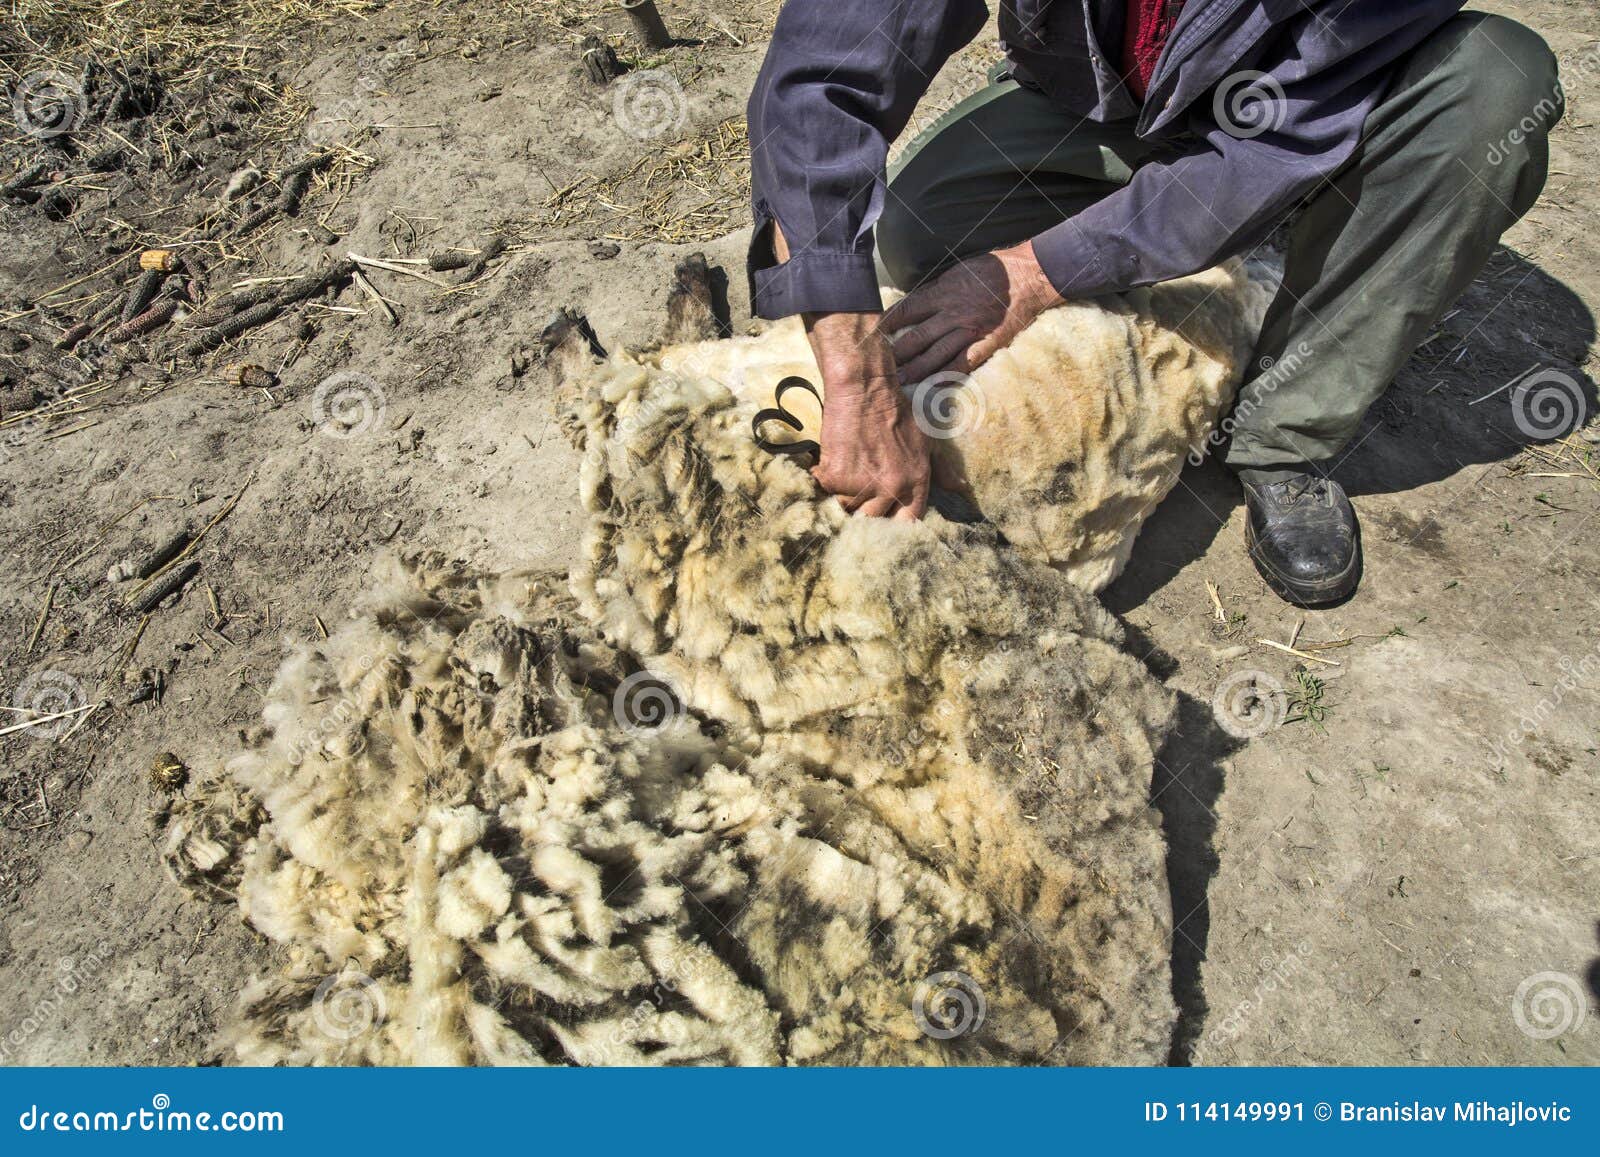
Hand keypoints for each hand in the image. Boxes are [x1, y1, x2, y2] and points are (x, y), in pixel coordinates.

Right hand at [802, 311, 929, 519]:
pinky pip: (828, 493)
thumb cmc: (897, 411)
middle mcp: (891, 487)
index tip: (885, 518)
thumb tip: (962, 489)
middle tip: (861, 489)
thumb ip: (943, 468)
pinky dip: (828, 480)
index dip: (895, 522)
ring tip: (850, 468)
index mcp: (916, 481)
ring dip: (845, 494)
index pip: (907, 523)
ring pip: (849, 508)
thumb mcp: (927, 439)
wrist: (864, 389)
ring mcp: (862, 484)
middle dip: (866, 510)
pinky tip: (836, 461)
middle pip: (874, 521)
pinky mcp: (836, 477)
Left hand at [883, 240, 1061, 384]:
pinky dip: (947, 376)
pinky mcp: (987, 344)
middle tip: (877, 367)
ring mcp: (970, 331)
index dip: (888, 325)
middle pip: (916, 338)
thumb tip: (912, 303)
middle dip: (895, 354)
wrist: (1027, 276)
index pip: (906, 311)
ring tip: (899, 381)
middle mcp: (952, 314)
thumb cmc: (990, 270)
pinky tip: (933, 386)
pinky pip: (963, 364)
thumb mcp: (956, 271)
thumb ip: (935, 289)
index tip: (872, 336)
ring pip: (936, 355)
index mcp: (943, 293)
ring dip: (915, 370)